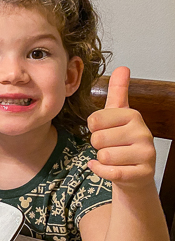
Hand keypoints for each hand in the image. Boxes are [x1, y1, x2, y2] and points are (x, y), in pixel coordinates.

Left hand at [87, 66, 155, 189]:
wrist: (134, 173)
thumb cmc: (122, 141)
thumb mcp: (118, 114)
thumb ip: (118, 91)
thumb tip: (122, 67)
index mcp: (133, 115)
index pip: (94, 120)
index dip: (93, 128)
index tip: (105, 130)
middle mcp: (143, 133)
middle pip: (97, 139)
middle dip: (97, 145)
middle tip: (110, 146)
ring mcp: (146, 154)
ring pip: (104, 155)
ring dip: (102, 159)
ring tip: (114, 157)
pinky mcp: (142, 173)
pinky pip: (110, 172)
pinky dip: (102, 171)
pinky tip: (109, 168)